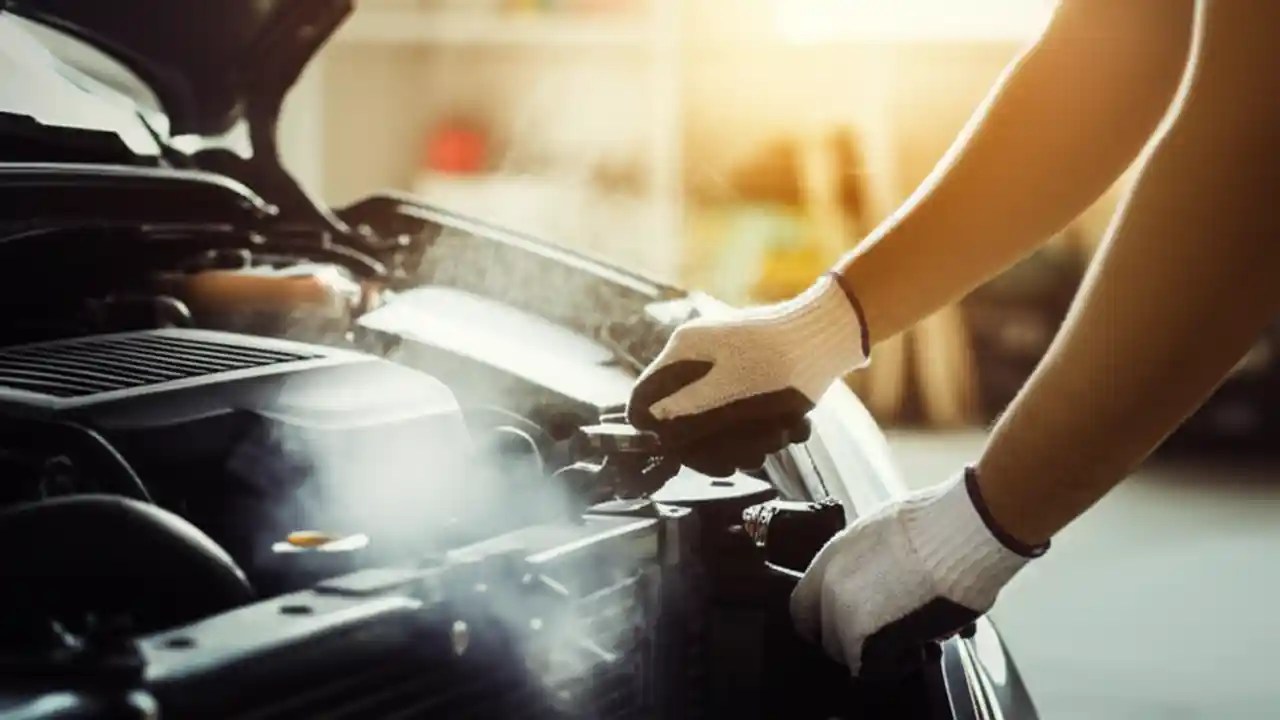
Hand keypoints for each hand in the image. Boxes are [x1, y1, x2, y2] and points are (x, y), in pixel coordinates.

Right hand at [627, 274, 867, 476]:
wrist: (832, 334)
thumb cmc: (781, 359)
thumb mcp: (730, 390)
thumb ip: (687, 410)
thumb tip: (652, 425)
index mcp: (684, 351)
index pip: (645, 396)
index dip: (655, 430)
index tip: (682, 456)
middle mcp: (698, 357)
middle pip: (684, 417)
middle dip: (718, 444)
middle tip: (748, 457)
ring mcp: (723, 367)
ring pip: (718, 421)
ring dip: (750, 439)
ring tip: (779, 434)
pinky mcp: (749, 377)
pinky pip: (744, 414)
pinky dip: (767, 426)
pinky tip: (790, 425)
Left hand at [790, 469, 1041, 675]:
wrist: (959, 533)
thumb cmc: (934, 523)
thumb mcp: (882, 530)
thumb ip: (864, 560)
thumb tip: (874, 578)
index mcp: (831, 557)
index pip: (803, 605)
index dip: (823, 621)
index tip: (842, 627)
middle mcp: (830, 587)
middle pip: (825, 634)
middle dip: (854, 640)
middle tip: (885, 637)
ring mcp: (846, 615)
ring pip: (850, 654)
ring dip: (879, 653)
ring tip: (915, 639)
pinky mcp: (869, 640)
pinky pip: (875, 668)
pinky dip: (900, 665)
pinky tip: (925, 647)